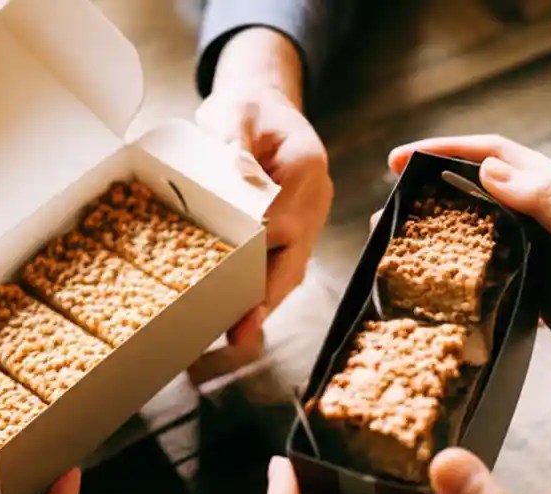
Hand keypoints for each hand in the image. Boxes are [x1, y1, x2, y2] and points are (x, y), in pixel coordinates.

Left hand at [197, 27, 332, 348]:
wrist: (262, 103)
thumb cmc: (247, 106)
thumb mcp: (236, 110)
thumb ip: (234, 138)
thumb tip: (239, 173)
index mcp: (307, 165)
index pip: (287, 217)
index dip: (263, 247)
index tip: (237, 273)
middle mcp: (316, 197)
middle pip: (297, 254)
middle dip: (271, 294)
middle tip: (243, 329)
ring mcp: (309, 216)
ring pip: (292, 266)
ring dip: (267, 301)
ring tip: (239, 333)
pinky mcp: (294, 229)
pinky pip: (282, 263)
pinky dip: (263, 289)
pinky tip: (241, 315)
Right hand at [389, 136, 550, 405]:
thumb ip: (546, 201)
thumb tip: (485, 170)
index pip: (498, 157)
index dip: (447, 151)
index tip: (398, 162)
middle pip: (480, 196)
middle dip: (432, 197)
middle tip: (386, 218)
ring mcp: (547, 264)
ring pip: (481, 241)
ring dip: (440, 242)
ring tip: (397, 257)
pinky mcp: (544, 302)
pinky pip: (492, 282)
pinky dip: (461, 283)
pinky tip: (435, 297)